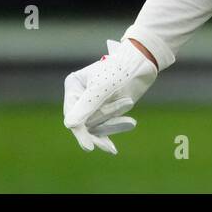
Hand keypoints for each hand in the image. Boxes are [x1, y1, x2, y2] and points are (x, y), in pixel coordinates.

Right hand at [63, 38, 157, 154]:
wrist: (142, 64)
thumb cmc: (120, 71)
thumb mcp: (101, 89)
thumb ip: (85, 107)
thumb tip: (69, 125)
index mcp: (73, 86)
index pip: (71, 114)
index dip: (79, 131)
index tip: (89, 147)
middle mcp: (79, 96)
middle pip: (84, 122)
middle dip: (103, 119)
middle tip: (114, 133)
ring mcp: (92, 105)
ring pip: (96, 126)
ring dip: (112, 121)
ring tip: (128, 101)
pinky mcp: (105, 110)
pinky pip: (105, 127)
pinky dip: (113, 129)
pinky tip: (114, 147)